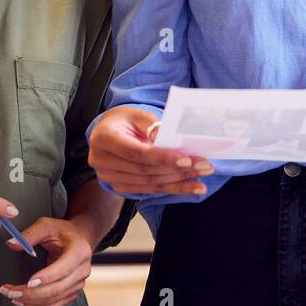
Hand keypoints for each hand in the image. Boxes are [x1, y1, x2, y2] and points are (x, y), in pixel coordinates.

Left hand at [0, 217, 94, 305]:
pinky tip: (22, 303)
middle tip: (10, 291)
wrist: (77, 239)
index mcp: (80, 251)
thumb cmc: (61, 232)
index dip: (47, 277)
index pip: (64, 269)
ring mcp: (78, 283)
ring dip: (31, 302)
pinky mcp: (72, 293)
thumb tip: (12, 244)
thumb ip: (30, 234)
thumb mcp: (46, 225)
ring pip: (54, 300)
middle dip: (31, 293)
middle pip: (57, 288)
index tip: (28, 282)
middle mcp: (83, 270)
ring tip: (12, 296)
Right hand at [87, 106, 213, 195]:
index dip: (163, 158)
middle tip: (204, 166)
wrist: (108, 132)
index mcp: (105, 138)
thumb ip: (153, 126)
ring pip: (149, 183)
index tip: (188, 159)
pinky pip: (149, 190)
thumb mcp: (138, 115)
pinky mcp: (119, 186)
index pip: (137, 152)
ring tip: (202, 178)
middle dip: (178, 170)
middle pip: (146, 170)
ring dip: (179, 182)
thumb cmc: (125, 120)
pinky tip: (190, 187)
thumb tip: (172, 142)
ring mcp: (109, 177)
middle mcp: (102, 160)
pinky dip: (171, 189)